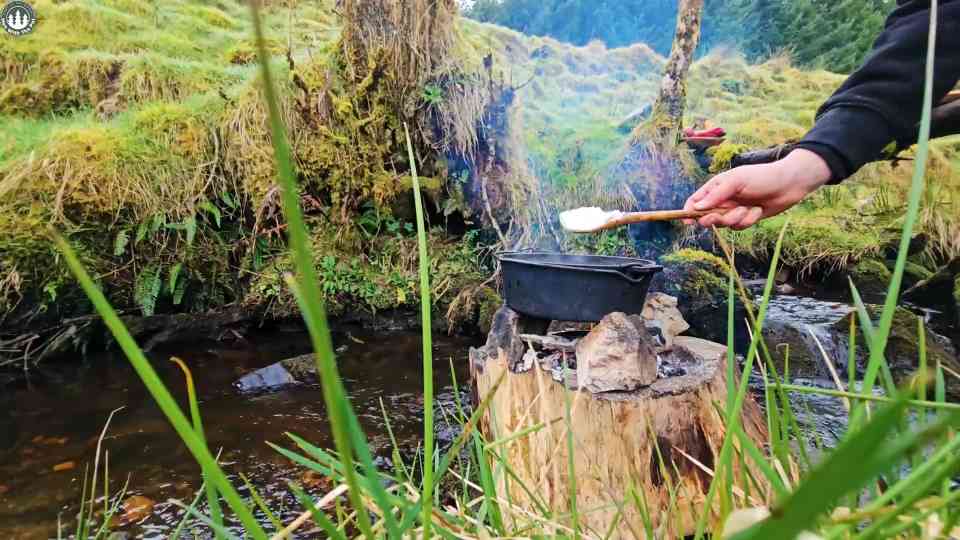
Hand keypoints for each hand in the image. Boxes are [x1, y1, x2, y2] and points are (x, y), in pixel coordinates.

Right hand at [683, 149, 832, 228]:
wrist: (789, 184)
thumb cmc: (762, 177)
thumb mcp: (736, 181)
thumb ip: (716, 195)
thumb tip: (697, 208)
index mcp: (716, 187)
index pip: (696, 201)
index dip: (689, 211)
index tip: (688, 221)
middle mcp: (723, 199)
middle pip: (707, 216)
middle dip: (714, 218)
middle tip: (719, 216)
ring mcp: (734, 210)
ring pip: (724, 224)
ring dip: (736, 218)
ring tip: (748, 209)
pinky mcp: (746, 219)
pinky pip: (740, 226)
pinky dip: (749, 220)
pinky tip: (758, 210)